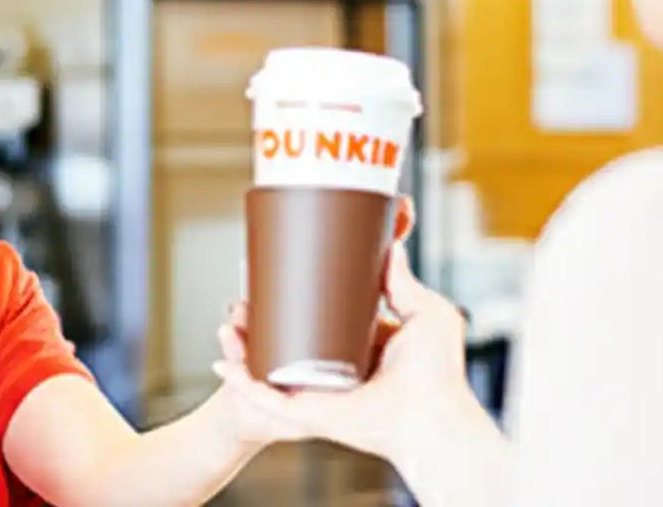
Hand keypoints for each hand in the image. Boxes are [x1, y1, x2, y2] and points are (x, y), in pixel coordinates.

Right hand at [212, 197, 478, 462]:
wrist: (432, 414)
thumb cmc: (439, 373)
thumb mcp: (425, 312)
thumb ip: (404, 281)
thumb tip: (391, 247)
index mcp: (361, 349)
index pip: (320, 322)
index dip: (296, 303)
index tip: (275, 281)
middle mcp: (336, 370)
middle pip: (286, 343)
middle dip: (258, 324)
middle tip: (241, 299)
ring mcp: (319, 391)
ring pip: (269, 366)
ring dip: (243, 348)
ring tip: (228, 324)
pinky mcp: (308, 410)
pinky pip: (267, 398)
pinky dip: (242, 382)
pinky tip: (223, 364)